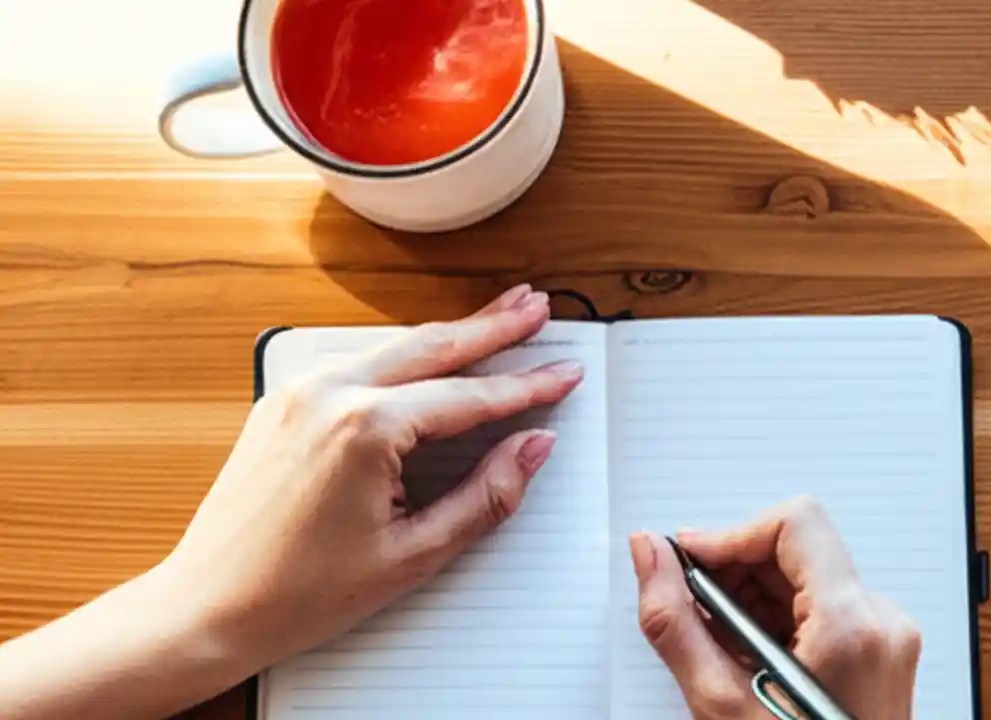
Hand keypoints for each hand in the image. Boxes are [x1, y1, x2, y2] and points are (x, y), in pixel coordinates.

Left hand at [166, 284, 582, 672]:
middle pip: (434, 345)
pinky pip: (359, 362)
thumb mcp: (412, 554)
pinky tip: (431, 352)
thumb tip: (532, 448)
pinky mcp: (283, 402)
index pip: (469, 396)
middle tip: (537, 307)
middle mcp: (329, 393)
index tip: (564, 373)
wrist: (207, 606)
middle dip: (493, 326)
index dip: (527, 385)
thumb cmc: (298, 593)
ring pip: (396, 346)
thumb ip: (485, 495)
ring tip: (497, 320)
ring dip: (451, 333)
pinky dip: (406, 354)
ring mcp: (300, 392)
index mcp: (364, 429)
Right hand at [628, 497, 921, 719]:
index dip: (730, 534)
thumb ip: (675, 622)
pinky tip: (746, 662)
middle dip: (734, 570)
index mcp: (851, 625)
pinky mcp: (879, 652)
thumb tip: (649, 555)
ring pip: (805, 577)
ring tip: (718, 649)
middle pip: (797, 547)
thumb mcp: (720, 707)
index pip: (793, 523)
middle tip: (693, 610)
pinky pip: (820, 607)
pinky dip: (774, 621)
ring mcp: (885, 638)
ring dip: (750, 599)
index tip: (688, 559)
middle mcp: (881, 621)